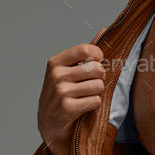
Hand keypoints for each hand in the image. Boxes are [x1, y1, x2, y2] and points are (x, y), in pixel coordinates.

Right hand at [37, 28, 107, 154]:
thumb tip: (104, 30)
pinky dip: (94, 105)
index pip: (87, 49)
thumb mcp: (69, 70)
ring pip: (99, 86)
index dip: (99, 57)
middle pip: (97, 69)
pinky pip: (96, 101)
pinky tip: (83, 107)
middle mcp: (56, 75)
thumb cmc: (63, 93)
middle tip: (90, 86)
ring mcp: (60, 92)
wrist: (50, 124)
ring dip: (97, 93)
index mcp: (56, 62)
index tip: (96, 65)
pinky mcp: (67, 108)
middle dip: (99, 79)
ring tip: (85, 97)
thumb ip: (86, 52)